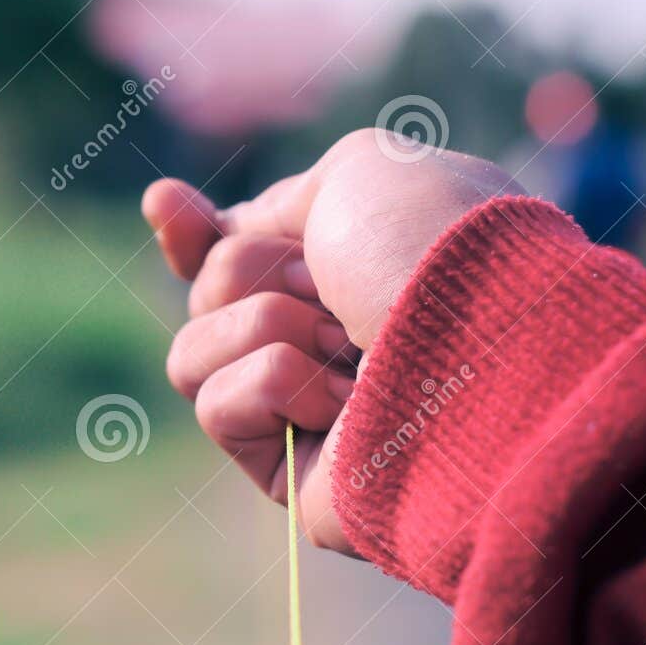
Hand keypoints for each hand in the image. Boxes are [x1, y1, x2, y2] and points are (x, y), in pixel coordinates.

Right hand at [142, 129, 520, 551]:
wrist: (480, 358)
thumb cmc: (436, 256)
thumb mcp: (359, 173)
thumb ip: (284, 201)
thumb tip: (231, 230)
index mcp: (356, 261)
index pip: (242, 247)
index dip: (194, 231)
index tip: (164, 201)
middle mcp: (332, 332)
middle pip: (206, 291)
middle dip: (250, 272)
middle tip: (325, 289)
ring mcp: (309, 404)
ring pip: (195, 351)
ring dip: (261, 325)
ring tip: (341, 346)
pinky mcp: (290, 470)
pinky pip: (217, 406)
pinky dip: (270, 385)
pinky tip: (337, 401)